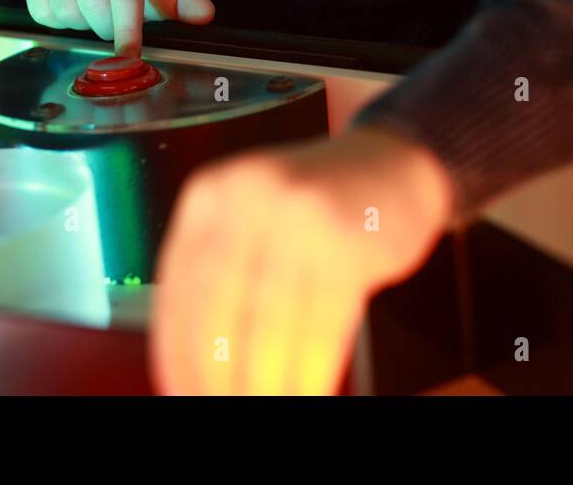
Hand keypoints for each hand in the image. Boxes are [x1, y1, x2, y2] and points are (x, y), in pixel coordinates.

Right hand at [25, 0, 215, 55]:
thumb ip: (179, 3)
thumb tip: (205, 13)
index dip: (127, 28)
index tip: (130, 55)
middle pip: (92, 2)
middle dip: (106, 28)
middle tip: (115, 32)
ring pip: (65, 8)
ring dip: (82, 25)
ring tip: (96, 19)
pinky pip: (42, 10)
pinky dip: (58, 23)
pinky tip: (75, 16)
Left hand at [150, 124, 454, 394]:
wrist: (396, 163)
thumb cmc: (320, 206)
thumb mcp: (255, 219)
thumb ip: (221, 274)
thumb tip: (195, 365)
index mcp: (209, 195)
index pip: (180, 291)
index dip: (176, 354)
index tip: (181, 393)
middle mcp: (247, 198)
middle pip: (219, 311)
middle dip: (219, 378)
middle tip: (224, 408)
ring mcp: (299, 214)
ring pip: (269, 325)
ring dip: (266, 385)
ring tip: (268, 408)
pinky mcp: (348, 239)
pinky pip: (322, 326)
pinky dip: (312, 372)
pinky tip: (310, 392)